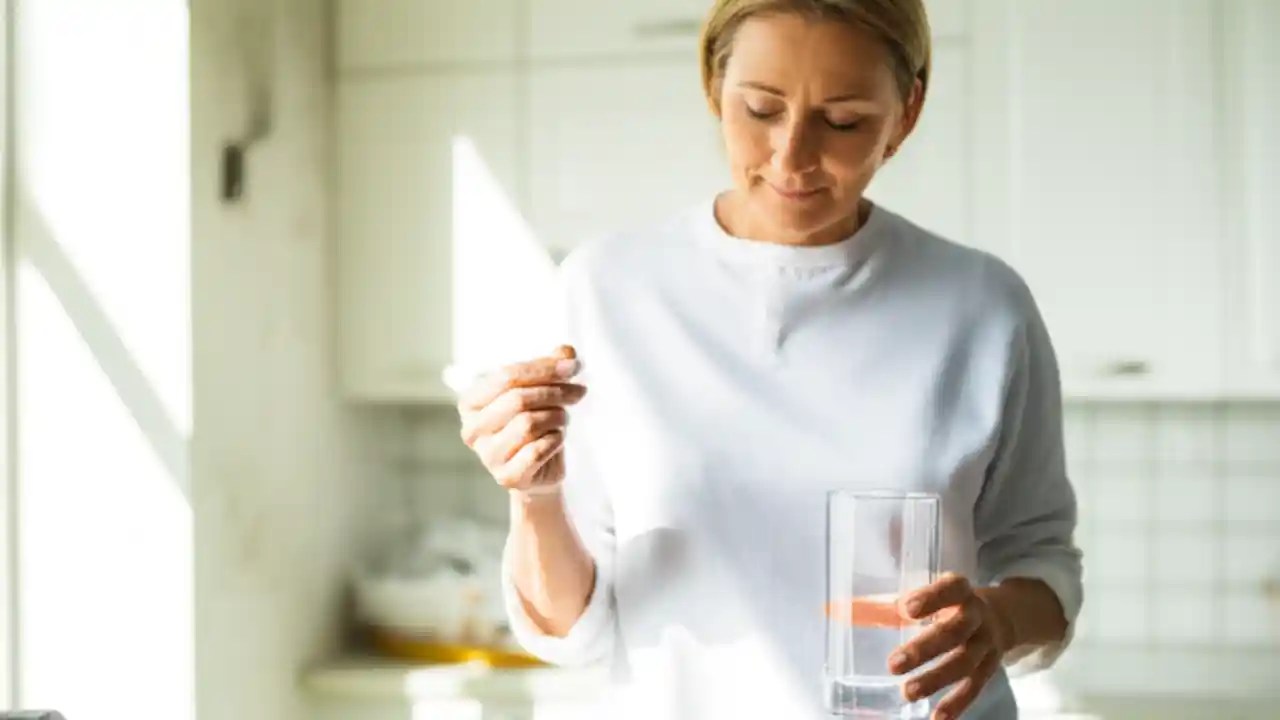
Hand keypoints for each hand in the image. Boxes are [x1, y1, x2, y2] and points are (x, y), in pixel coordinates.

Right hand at [458, 345, 586, 496]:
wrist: (540, 470)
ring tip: (562, 418)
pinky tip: (556, 439)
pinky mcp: (507, 476)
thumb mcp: (541, 390)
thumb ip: (550, 367)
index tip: (574, 366)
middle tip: (579, 392)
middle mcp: (472, 429)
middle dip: (555, 392)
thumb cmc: (536, 423)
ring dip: (556, 417)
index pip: (506, 376)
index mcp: (471, 402)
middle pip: (517, 399)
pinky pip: (537, 450)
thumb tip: (567, 352)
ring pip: (528, 424)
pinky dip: (554, 440)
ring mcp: (487, 456)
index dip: (543, 368)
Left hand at [889, 573, 1013, 719]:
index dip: (931, 598)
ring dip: (935, 680)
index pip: (951, 589)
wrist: (1003, 616)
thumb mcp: (927, 597)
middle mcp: (977, 616)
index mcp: (960, 590)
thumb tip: (838, 610)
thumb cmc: (950, 604)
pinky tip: (936, 717)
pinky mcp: (989, 668)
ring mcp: (986, 643)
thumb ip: (886, 606)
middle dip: (924, 649)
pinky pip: (974, 687)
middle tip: (893, 665)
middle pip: (954, 632)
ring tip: (907, 692)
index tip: (905, 610)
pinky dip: (956, 704)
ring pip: (964, 662)